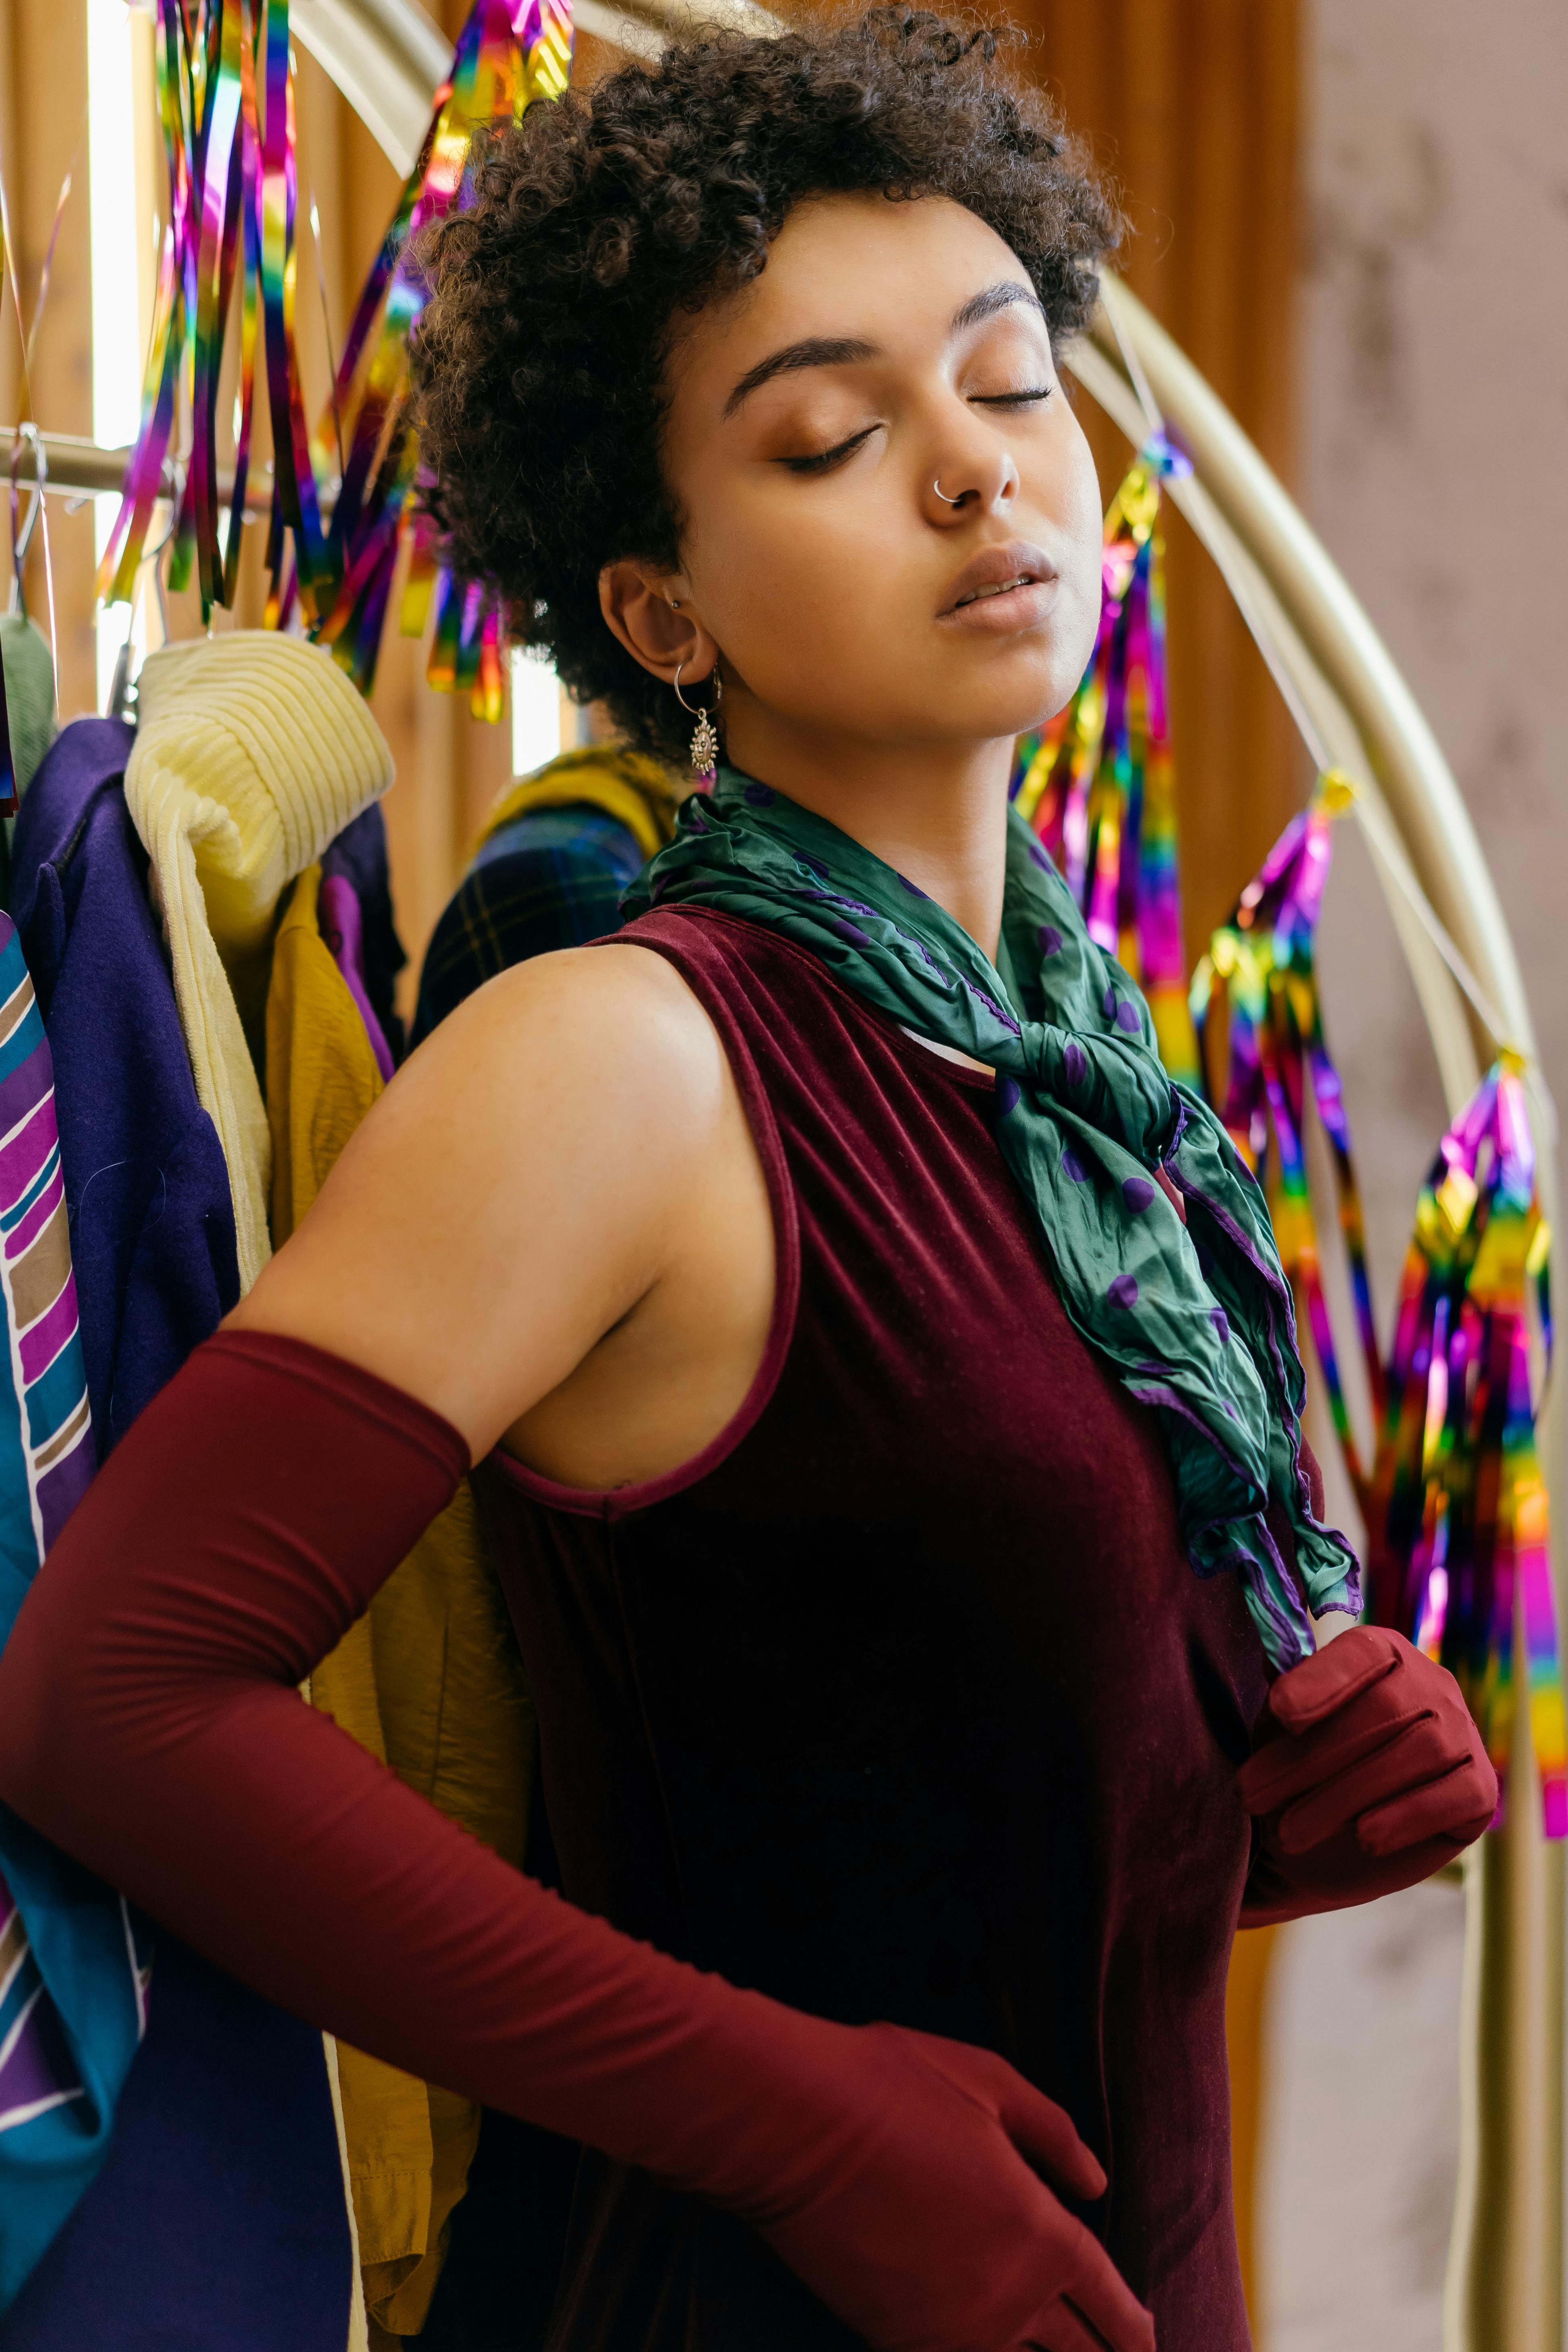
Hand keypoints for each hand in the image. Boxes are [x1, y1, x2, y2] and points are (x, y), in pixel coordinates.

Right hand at [757, 2021, 1155, 2351]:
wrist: (793, 2126)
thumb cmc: (891, 2087)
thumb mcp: (990, 2082)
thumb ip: (1053, 2135)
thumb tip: (1093, 2181)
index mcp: (1039, 2233)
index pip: (1107, 2298)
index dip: (1133, 2325)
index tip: (1150, 2339)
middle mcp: (1005, 2296)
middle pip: (1075, 2350)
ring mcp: (948, 2327)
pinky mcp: (894, 2336)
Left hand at [1238, 1625, 1496, 1925]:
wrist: (1327, 1840)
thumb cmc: (1302, 1766)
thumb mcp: (1281, 1729)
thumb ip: (1284, 1698)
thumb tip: (1276, 1675)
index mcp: (1383, 1653)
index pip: (1362, 1653)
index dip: (1323, 1679)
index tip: (1281, 1711)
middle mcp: (1431, 1684)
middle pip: (1383, 1709)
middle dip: (1310, 1758)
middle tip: (1251, 1795)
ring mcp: (1462, 1734)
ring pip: (1417, 1752)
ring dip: (1344, 1795)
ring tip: (1289, 1831)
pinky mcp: (1479, 1789)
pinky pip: (1455, 1796)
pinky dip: (1406, 1816)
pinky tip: (1364, 1837)